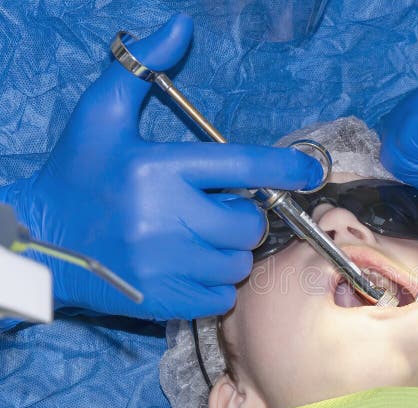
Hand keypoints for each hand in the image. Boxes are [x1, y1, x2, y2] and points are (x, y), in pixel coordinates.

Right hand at [1, 14, 321, 319]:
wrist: (39, 241)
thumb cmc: (78, 176)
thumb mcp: (100, 116)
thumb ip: (140, 71)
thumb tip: (181, 27)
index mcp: (159, 170)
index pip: (241, 165)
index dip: (284, 168)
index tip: (310, 171)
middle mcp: (167, 219)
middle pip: (249, 223)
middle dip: (243, 215)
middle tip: (214, 209)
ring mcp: (167, 265)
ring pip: (240, 261)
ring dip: (230, 250)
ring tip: (197, 238)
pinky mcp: (165, 301)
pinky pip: (223, 295)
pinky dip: (217, 282)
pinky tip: (190, 266)